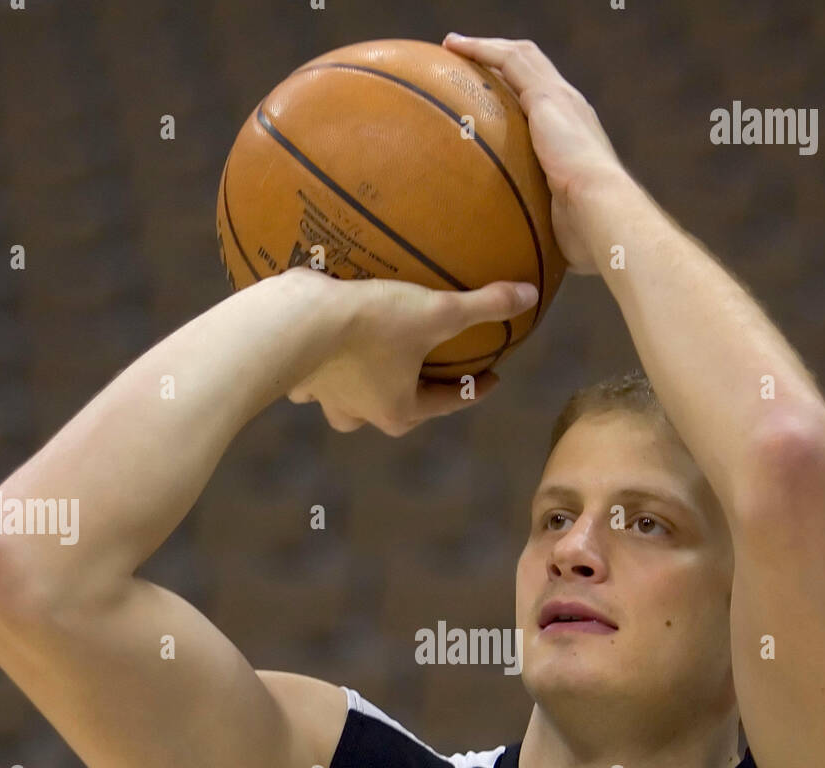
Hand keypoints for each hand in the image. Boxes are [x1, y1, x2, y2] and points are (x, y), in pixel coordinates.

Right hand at [284, 269, 537, 434]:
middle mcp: (362, 415)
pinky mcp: (298, 380)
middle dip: (415, 396)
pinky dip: (324, 370)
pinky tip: (324, 351)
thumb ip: (483, 305)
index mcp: (399, 411)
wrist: (295, 323)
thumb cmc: (370, 325)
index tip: (492, 377)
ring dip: (365, 390)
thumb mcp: (435, 311)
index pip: (448, 402)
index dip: (475, 388)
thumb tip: (529, 295)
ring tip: (373, 365)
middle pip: (399, 411)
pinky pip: (316, 381)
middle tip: (430, 371)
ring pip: (352, 404)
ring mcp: (327, 400)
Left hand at [442, 33, 626, 274]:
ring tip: (455, 47)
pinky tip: (455, 48)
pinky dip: (482, 50)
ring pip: (521, 57)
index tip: (496, 99)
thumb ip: (543, 232)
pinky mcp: (547, 98)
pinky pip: (509, 61)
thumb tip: (524, 265)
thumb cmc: (589, 235)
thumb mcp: (560, 228)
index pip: (545, 105)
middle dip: (501, 61)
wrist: (605, 215)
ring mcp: (561, 100)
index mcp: (576, 137)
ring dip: (487, 49)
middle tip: (467, 60)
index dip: (520, 96)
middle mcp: (571, 110)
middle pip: (533, 71)